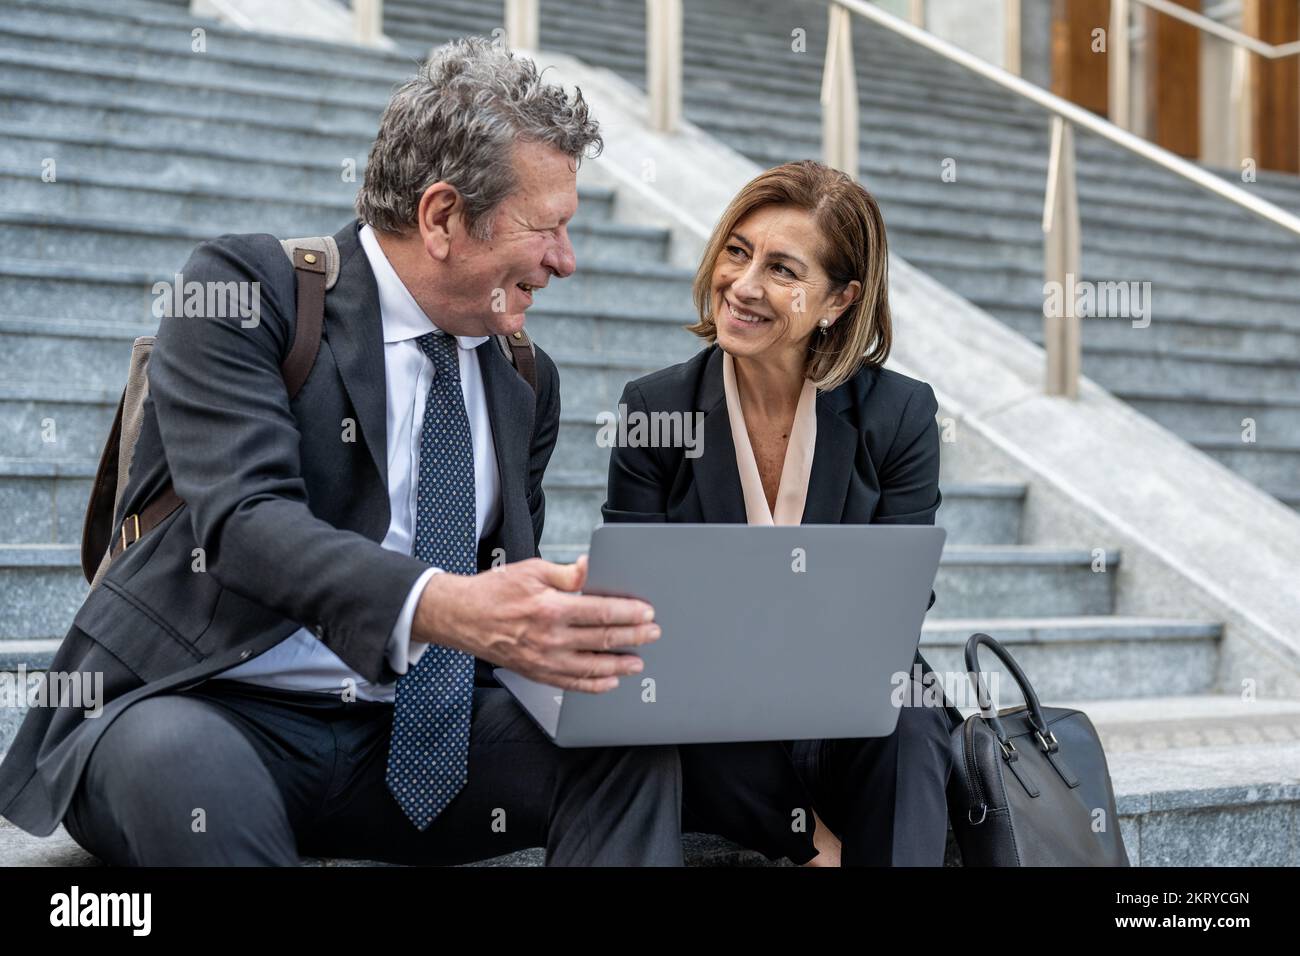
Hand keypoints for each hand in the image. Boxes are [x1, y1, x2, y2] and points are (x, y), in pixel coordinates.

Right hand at [411, 555, 659, 692]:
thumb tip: (591, 568)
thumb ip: (567, 574)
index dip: (628, 613)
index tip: (647, 611)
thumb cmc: (495, 590)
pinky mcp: (537, 672)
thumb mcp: (532, 570)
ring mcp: (543, 660)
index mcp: (550, 608)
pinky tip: (610, 681)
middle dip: (633, 637)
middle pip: (602, 640)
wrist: (462, 617)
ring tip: (638, 662)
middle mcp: (549, 638)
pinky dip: (594, 685)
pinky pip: (572, 684)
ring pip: (592, 667)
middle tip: (653, 634)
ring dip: (619, 665)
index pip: (601, 612)